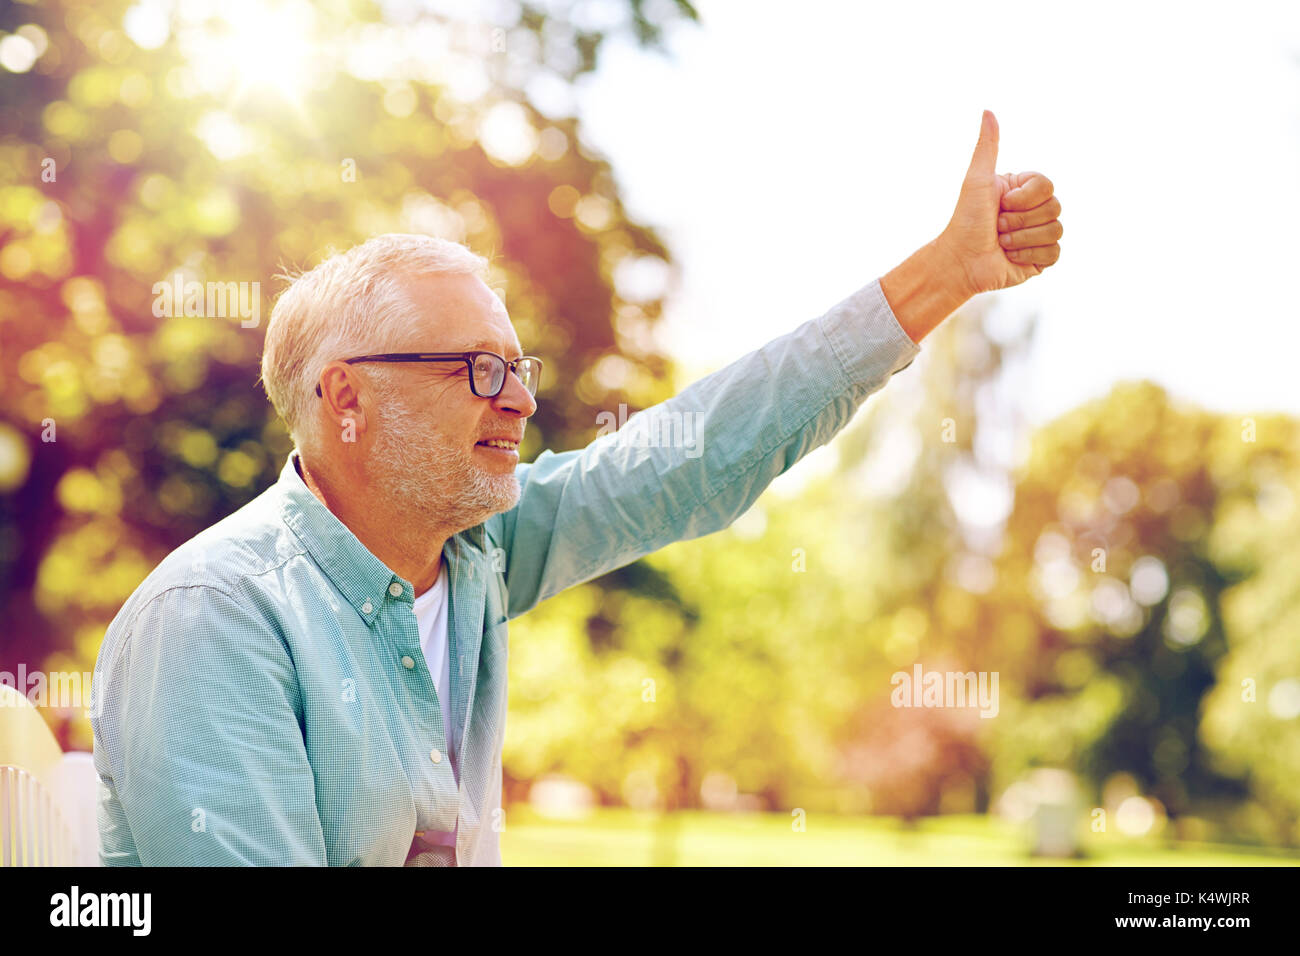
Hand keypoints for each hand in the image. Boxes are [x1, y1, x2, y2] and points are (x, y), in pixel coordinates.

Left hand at [936, 110, 1062, 296]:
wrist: (960, 262)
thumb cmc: (966, 220)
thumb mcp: (976, 180)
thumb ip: (987, 146)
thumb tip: (988, 111)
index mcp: (1023, 189)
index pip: (1047, 185)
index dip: (1024, 199)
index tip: (1000, 204)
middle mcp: (1034, 209)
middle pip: (1054, 207)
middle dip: (1020, 221)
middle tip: (997, 226)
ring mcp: (1040, 234)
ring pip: (1055, 230)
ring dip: (1022, 239)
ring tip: (1001, 242)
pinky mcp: (1041, 258)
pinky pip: (1054, 253)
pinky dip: (1029, 255)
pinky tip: (1011, 256)